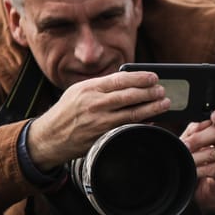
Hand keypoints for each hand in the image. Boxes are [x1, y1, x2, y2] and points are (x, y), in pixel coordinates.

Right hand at [27, 70, 169, 169]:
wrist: (49, 137)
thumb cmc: (68, 112)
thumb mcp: (79, 92)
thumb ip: (102, 87)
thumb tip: (130, 83)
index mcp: (88, 88)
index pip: (119, 79)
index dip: (140, 77)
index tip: (154, 77)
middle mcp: (94, 103)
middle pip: (129, 95)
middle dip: (150, 92)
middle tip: (163, 91)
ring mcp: (99, 121)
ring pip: (132, 112)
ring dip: (152, 107)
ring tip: (164, 103)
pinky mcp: (103, 136)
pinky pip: (128, 128)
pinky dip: (142, 123)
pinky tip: (153, 120)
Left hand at [180, 104, 214, 214]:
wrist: (210, 188)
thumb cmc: (201, 162)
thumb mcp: (193, 145)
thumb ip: (189, 135)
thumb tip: (173, 133)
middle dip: (198, 138)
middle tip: (185, 146)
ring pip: (213, 151)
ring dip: (195, 156)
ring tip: (185, 160)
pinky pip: (213, 168)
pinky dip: (199, 170)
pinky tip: (191, 171)